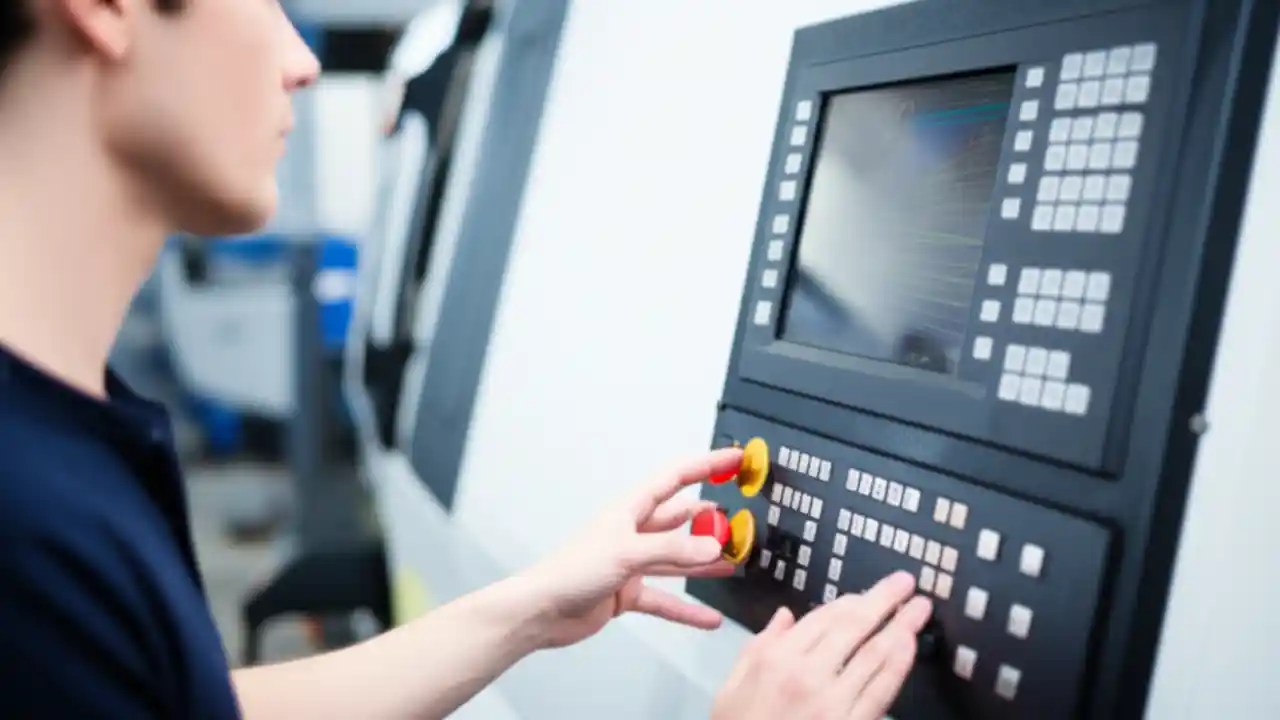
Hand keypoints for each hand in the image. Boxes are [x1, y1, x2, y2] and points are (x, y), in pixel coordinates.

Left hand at [516, 447, 743, 648]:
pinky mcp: (628, 592)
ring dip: (703, 562)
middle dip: (710, 521)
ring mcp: (632, 563)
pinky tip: (709, 619)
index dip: (705, 466)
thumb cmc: (572, 571)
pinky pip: (666, 599)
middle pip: (679, 520)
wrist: (542, 611)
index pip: (675, 479)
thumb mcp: (627, 553)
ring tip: (734, 561)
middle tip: (741, 523)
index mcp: (630, 510)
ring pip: (677, 558)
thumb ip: (672, 549)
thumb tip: (713, 546)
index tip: (733, 459)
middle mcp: (634, 533)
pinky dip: (686, 609)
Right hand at [712, 571, 931, 719]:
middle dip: (884, 600)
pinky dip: (898, 665)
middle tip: (906, 582)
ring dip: (901, 626)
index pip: (823, 618)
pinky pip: (881, 690)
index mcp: (776, 659)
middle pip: (854, 627)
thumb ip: (759, 645)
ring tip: (920, 609)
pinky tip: (909, 646)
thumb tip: (784, 616)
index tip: (868, 592)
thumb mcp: (731, 686)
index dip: (852, 601)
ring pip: (874, 654)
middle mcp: (807, 675)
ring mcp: (832, 702)